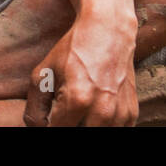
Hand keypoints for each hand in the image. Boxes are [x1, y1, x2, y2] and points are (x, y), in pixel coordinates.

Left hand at [23, 16, 138, 126]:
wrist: (108, 29)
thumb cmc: (73, 50)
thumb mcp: (43, 74)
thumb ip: (34, 110)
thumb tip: (38, 130)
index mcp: (77, 101)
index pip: (57, 133)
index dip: (50, 127)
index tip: (52, 118)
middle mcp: (101, 110)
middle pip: (79, 135)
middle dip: (69, 125)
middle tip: (66, 114)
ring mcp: (119, 113)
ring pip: (99, 135)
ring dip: (87, 127)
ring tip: (81, 112)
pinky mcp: (131, 113)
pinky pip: (116, 132)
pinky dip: (104, 126)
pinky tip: (96, 113)